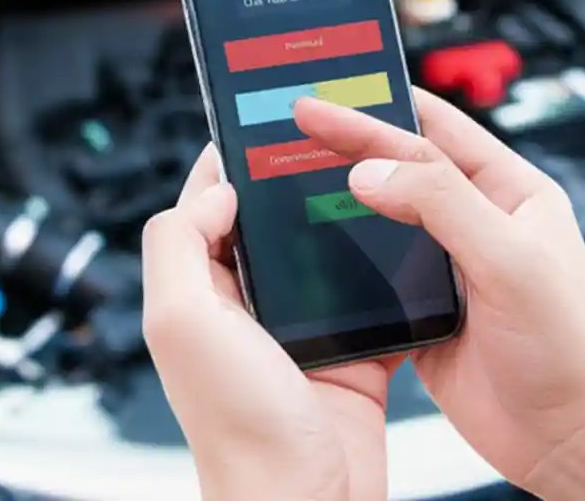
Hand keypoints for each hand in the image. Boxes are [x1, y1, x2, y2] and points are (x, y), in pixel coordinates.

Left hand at [142, 145, 402, 500]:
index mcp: (199, 294)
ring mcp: (297, 329)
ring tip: (374, 174)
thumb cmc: (241, 428)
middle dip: (293, 179)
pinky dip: (384, 269)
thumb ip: (180, 244)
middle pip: (267, 221)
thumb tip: (217, 190)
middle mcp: (243, 308)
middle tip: (331, 136)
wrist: (309, 500)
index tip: (263, 121)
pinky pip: (367, 295)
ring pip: (319, 252)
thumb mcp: (184, 322)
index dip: (230, 159)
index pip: (206, 203)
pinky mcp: (347, 352)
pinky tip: (404, 242)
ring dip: (342, 217)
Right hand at [294, 89, 584, 492]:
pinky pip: (375, 274)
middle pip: (402, 168)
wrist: (569, 438)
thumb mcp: (509, 259)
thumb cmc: (570, 349)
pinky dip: (341, 259)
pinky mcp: (425, 312)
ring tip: (287, 178)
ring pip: (382, 219)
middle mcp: (479, 222)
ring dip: (339, 201)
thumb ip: (441, 204)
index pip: (433, 132)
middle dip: (349, 146)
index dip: (374, 112)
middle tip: (293, 129)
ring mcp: (450, 268)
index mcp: (511, 192)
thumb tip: (371, 170)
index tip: (320, 102)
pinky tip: (308, 247)